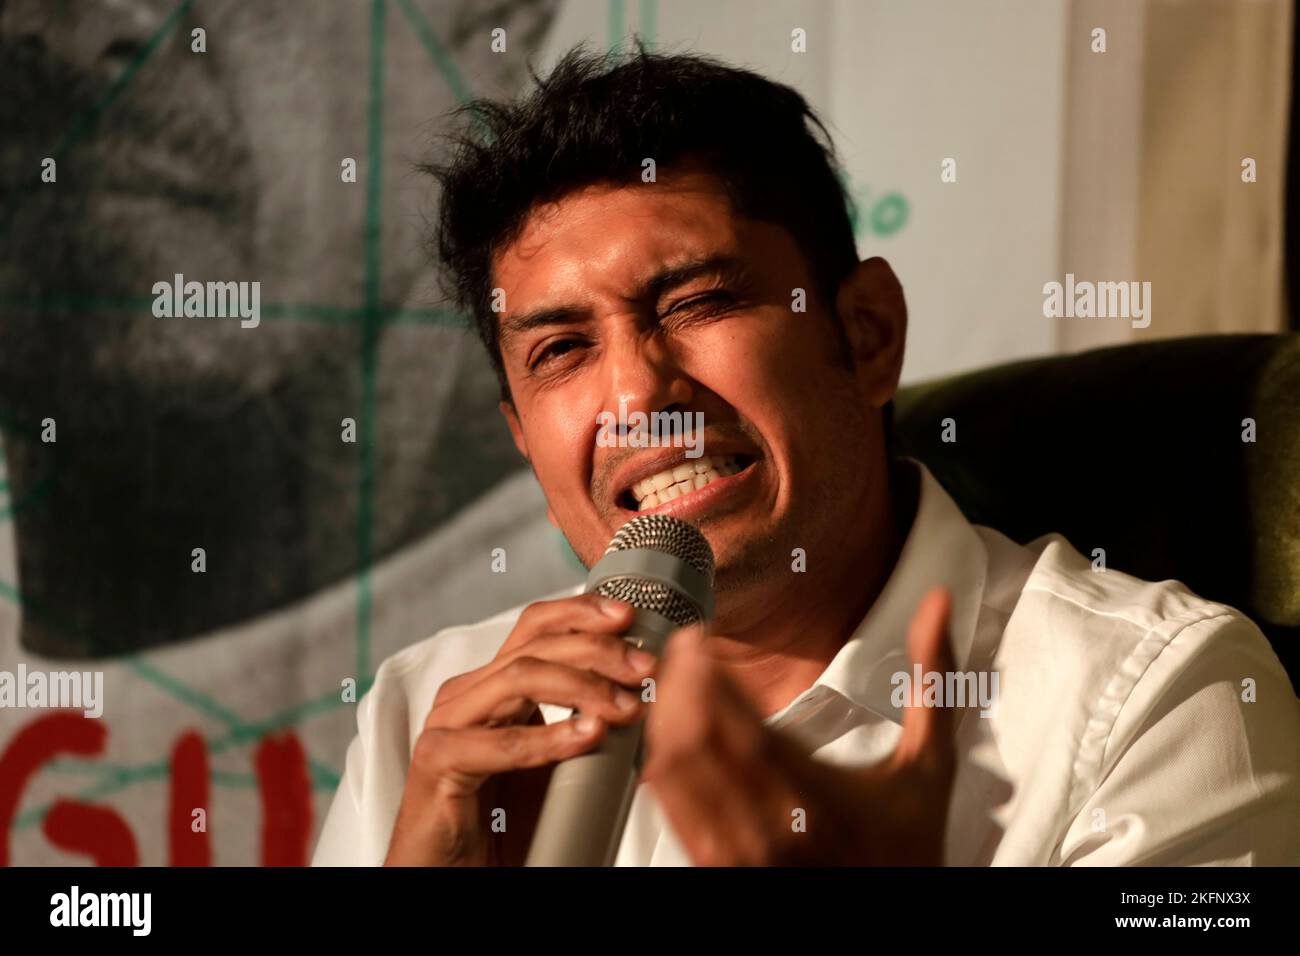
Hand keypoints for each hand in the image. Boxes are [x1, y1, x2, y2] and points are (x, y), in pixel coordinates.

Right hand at [384, 593, 654, 865]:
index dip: (582, 613)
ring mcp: (447, 725)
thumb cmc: (501, 826)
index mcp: (492, 686)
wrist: (451, 876)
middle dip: (598, 650)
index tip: (630, 617)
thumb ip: (584, 724)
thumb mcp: (554, 763)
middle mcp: (467, 696)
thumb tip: (645, 699)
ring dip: (583, 687)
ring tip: (626, 707)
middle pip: (535, 646)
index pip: (537, 626)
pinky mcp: (438, 763)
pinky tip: (588, 735)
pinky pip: (500, 742)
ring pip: (519, 679)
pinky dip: (549, 737)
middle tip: (645, 668)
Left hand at [642, 586, 957, 865]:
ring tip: (676, 682)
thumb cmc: (908, 846)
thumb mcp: (930, 765)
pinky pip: (667, 807)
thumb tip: (937, 605)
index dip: (705, 674)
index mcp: (817, 797)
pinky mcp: (716, 867)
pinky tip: (673, 734)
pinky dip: (661, 762)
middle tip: (684, 649)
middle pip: (692, 741)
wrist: (896, 912)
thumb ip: (932, 681)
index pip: (740, 724)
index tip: (699, 637)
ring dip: (663, 719)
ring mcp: (736, 853)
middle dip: (678, 683)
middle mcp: (769, 828)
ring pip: (671, 772)